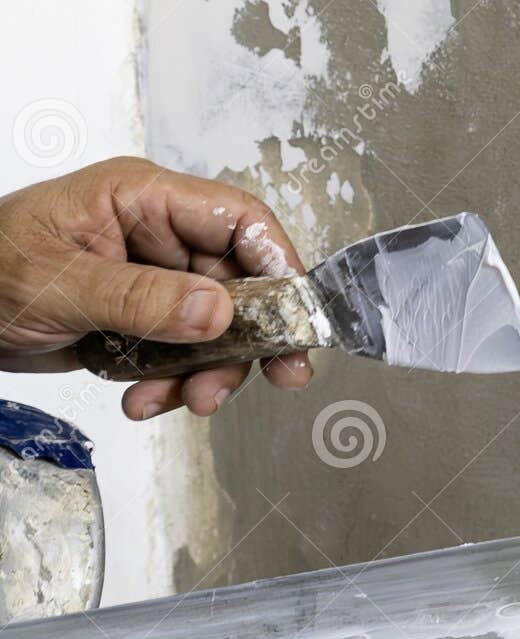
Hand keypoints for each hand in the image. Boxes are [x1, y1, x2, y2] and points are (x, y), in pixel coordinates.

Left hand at [0, 156, 313, 419]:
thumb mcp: (63, 283)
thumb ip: (144, 298)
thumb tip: (217, 310)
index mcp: (142, 199)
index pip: (239, 220)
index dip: (280, 266)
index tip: (298, 317)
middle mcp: (157, 237)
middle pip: (240, 285)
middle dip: (246, 340)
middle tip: (273, 377)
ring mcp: (152, 281)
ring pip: (218, 330)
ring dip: (207, 373)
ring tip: (181, 400)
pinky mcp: (142, 321)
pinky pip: (184, 355)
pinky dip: (173, 385)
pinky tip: (144, 398)